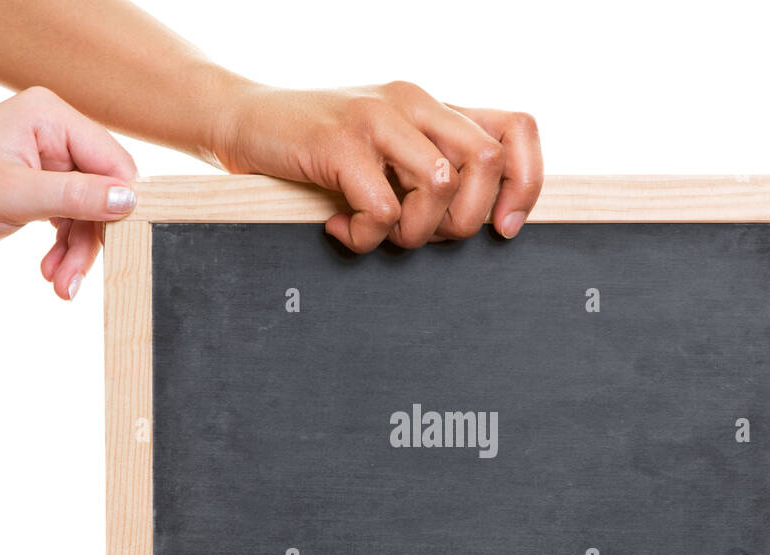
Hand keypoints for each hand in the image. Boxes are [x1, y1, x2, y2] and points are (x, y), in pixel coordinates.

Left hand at [0, 86, 138, 303]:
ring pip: (89, 213)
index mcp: (48, 116)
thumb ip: (77, 195)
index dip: (120, 204)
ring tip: (61, 284)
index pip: (113, 160)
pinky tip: (51, 273)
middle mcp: (50, 134)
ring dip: (78, 252)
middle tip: (74, 277)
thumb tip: (131, 199)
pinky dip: (65, 250)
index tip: (120, 245)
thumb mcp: (14, 196)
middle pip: (104, 191)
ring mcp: (43, 163)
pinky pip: (70, 221)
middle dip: (92, 238)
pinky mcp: (35, 190)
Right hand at [214, 81, 542, 251]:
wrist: (243, 121)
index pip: (518, 129)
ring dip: (414, 231)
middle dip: (464, 221)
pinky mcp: (339, 142)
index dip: (525, 184)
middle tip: (421, 237)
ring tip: (377, 232)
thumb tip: (491, 222)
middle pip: (486, 163)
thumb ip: (433, 171)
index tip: (503, 228)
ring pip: (440, 185)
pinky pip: (383, 209)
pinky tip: (340, 229)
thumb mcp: (387, 155)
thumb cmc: (320, 152)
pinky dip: (366, 237)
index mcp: (435, 106)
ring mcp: (377, 118)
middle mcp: (414, 101)